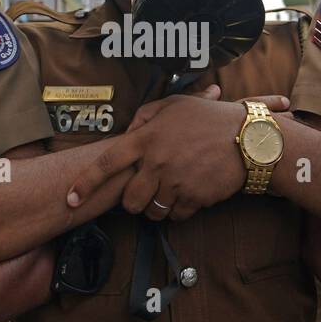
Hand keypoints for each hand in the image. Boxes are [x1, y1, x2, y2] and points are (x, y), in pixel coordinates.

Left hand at [67, 87, 288, 222]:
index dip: (85, 183)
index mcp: (147, 138)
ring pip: (151, 211)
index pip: (107, 163)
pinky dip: (180, 210)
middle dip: (133, 201)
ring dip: (157, 207)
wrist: (250, 139)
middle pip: (129, 200)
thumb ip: (146, 115)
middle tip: (146, 190)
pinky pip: (176, 216)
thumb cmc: (211, 118)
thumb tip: (128, 130)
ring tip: (171, 190)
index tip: (70, 199)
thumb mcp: (176, 105)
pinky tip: (191, 192)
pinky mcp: (194, 198)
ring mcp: (176, 182)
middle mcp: (157, 162)